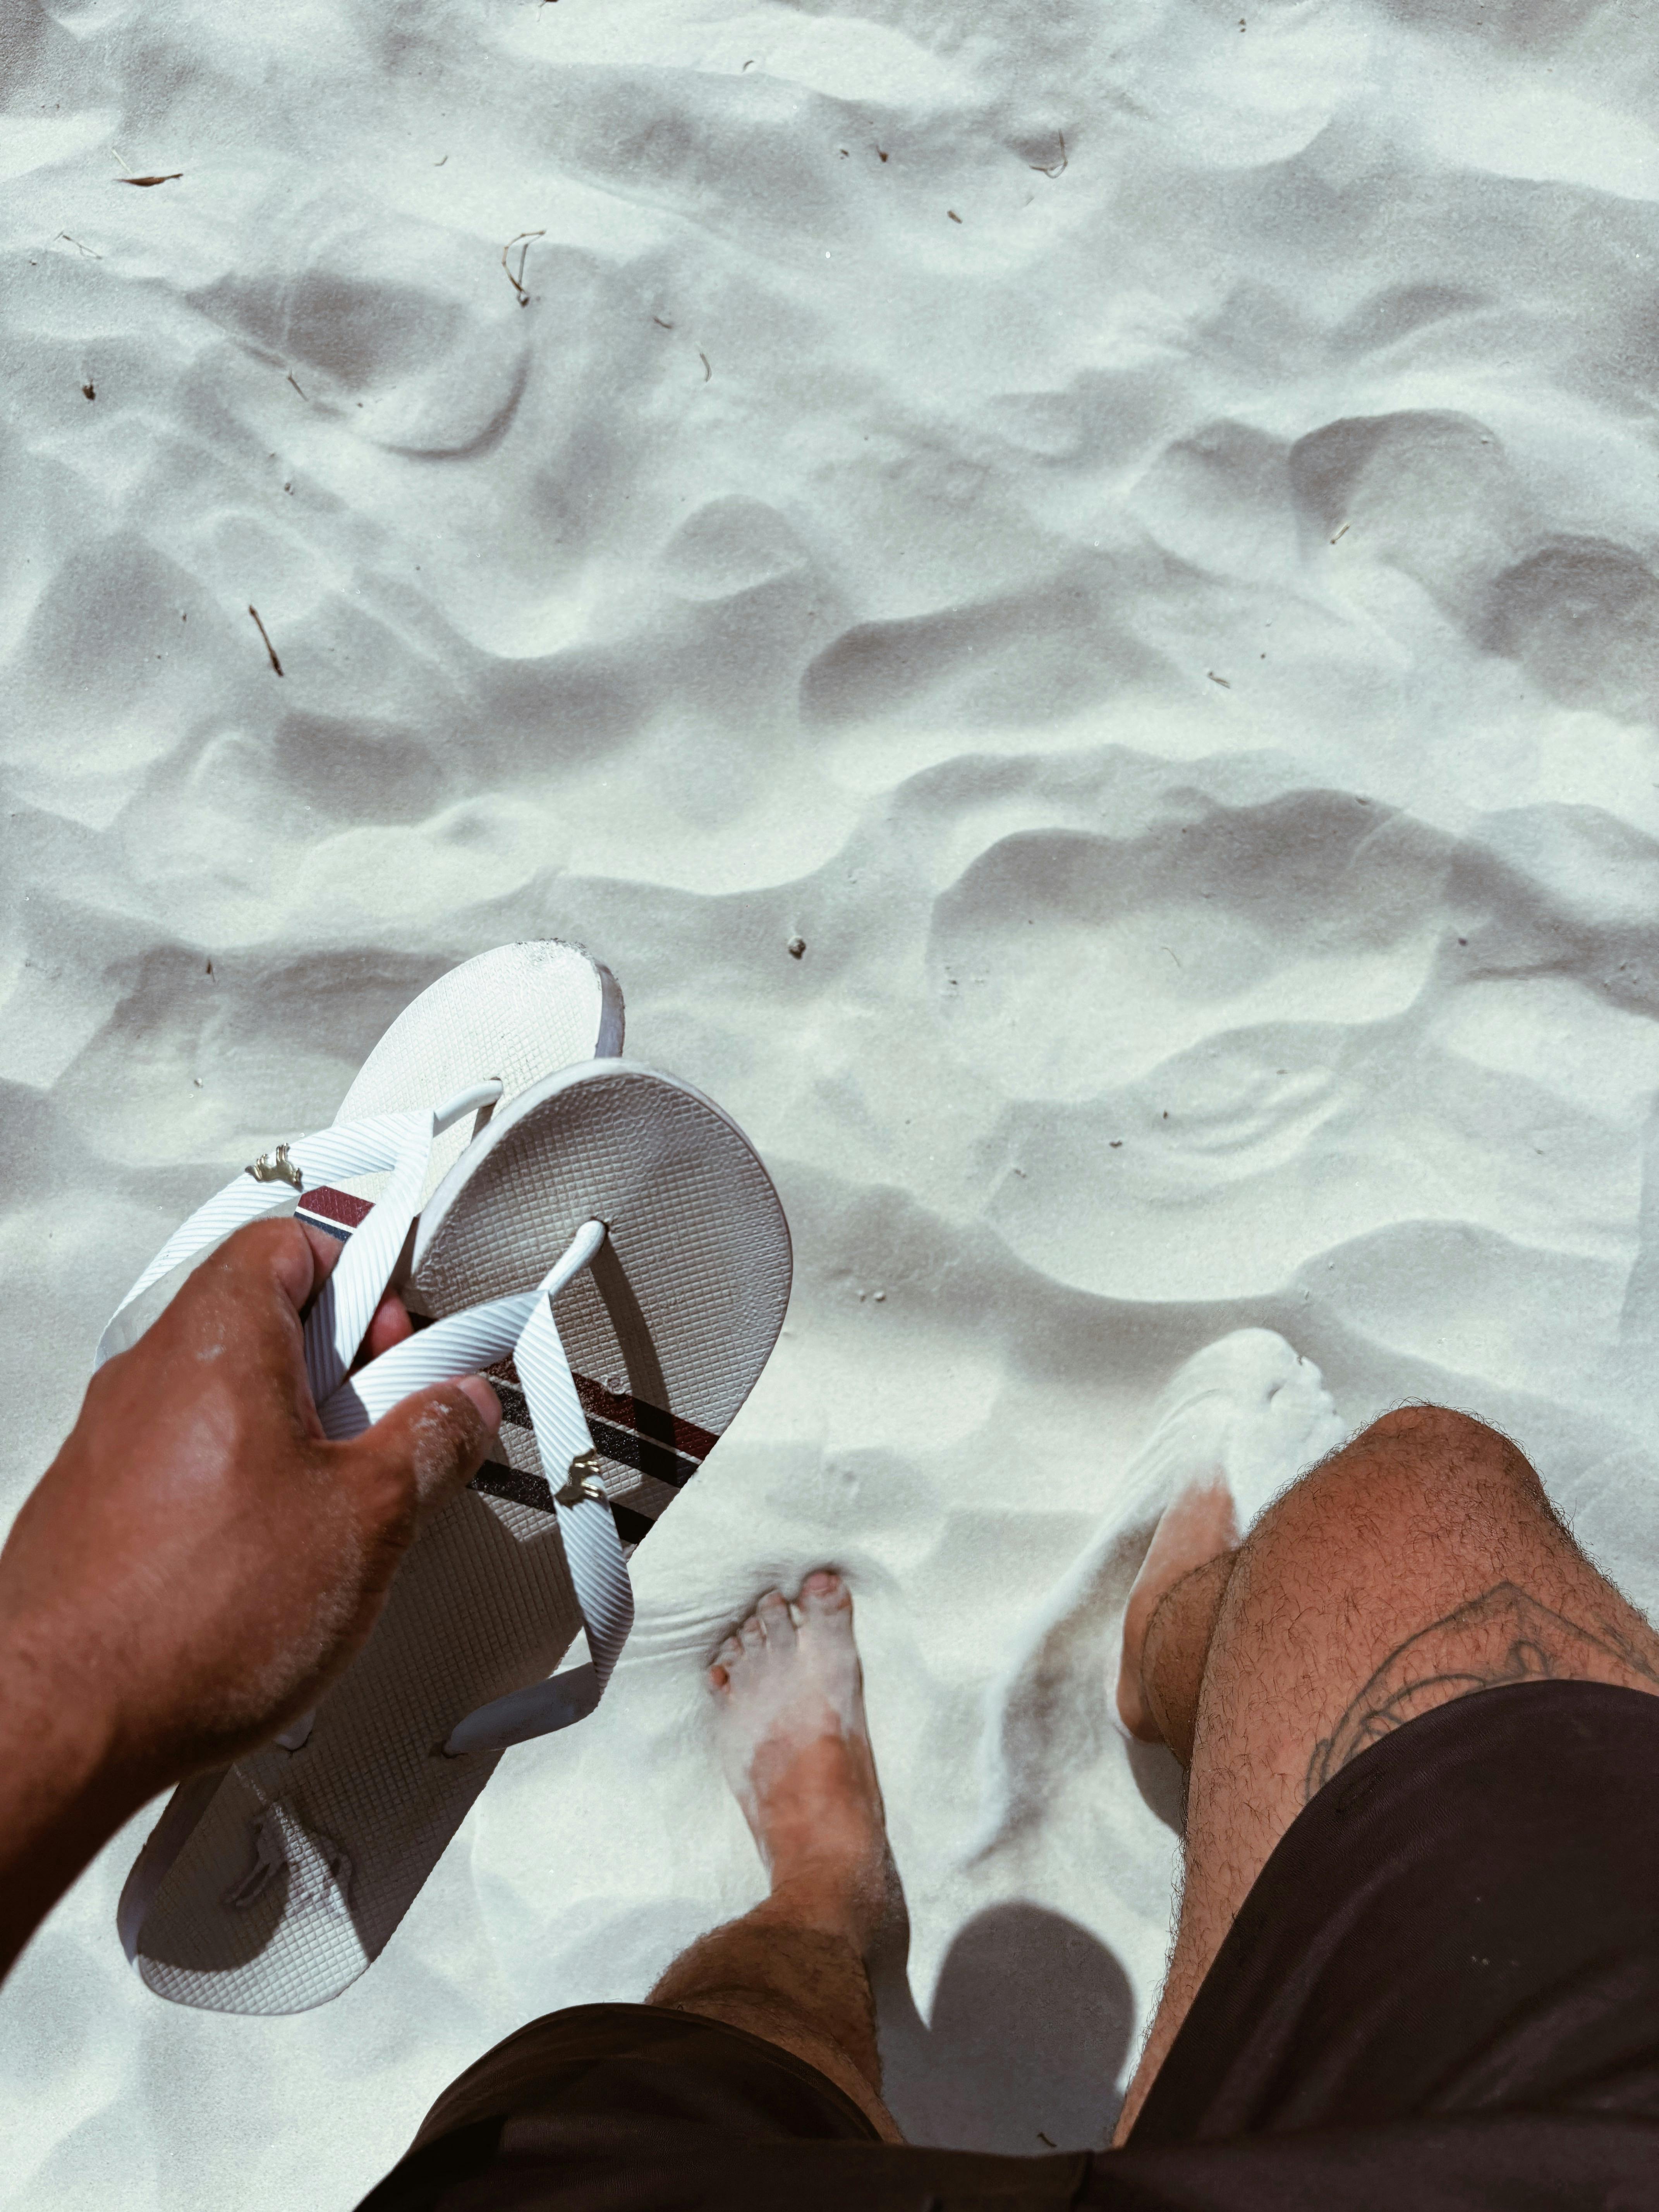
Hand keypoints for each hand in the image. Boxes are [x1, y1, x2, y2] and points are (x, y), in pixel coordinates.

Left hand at [0, 1219, 498, 1974]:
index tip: (416, 1329)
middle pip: (272, 1319)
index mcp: (218, 1338)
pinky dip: (249, 1486)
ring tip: (342, 1507)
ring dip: (303, 1435)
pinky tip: (279, 1557)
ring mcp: (116, 1439)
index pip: (295, 1239)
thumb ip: (427, 1443)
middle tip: (393, 1426)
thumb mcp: (367, 1518)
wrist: (62, 1725)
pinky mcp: (100, 1504)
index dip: (369, 1272)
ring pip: (236, 1396)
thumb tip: (458, 1411)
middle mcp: (154, 1372)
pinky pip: (194, 1459)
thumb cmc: (186, 1618)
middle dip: (349, 1369)